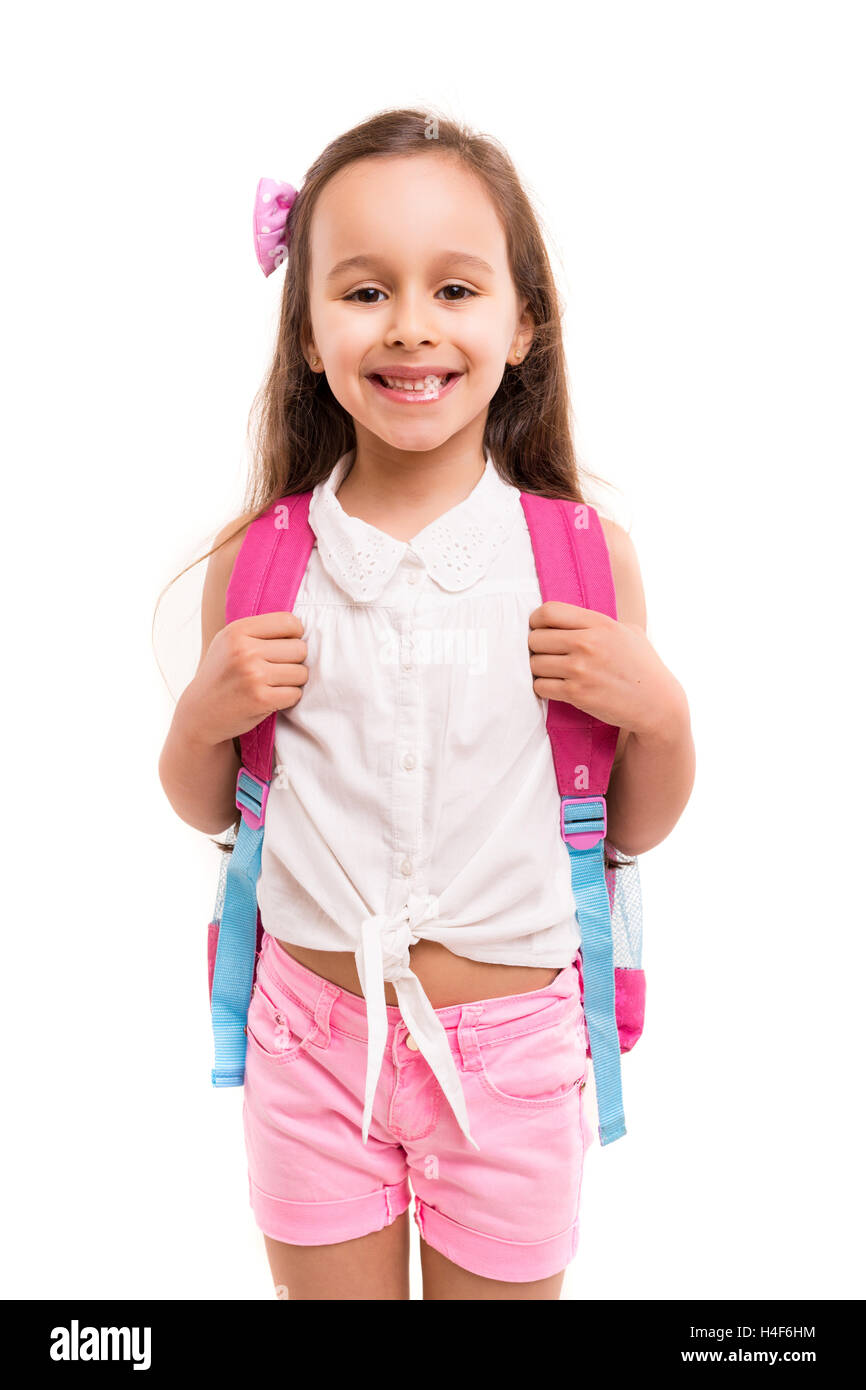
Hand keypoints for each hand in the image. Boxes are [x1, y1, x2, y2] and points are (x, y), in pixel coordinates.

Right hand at [178, 611, 308, 746]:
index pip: (289, 622)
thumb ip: (259, 630)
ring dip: (293, 681)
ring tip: (273, 683)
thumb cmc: (222, 674)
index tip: (285, 645)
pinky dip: (289, 698)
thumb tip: (301, 626)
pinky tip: (272, 697)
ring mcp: (253, 675)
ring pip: (301, 673)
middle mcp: (245, 651)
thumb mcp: (228, 642)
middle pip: (299, 648)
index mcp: (238, 631)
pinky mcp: (261, 699)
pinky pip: (295, 694)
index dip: (295, 635)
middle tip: (277, 669)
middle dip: (295, 660)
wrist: (200, 713)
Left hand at [528, 601, 685, 737]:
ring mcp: (581, 669)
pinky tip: (556, 687)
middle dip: (537, 648)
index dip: (537, 621)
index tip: (540, 629)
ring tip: (553, 672)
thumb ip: (599, 622)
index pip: (549, 611)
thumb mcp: (628, 632)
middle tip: (547, 655)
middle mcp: (588, 643)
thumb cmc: (643, 667)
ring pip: (535, 663)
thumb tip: (571, 617)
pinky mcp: (577, 694)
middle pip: (536, 638)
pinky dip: (544, 688)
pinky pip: (540, 686)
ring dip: (540, 669)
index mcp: (599, 624)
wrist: (657, 703)